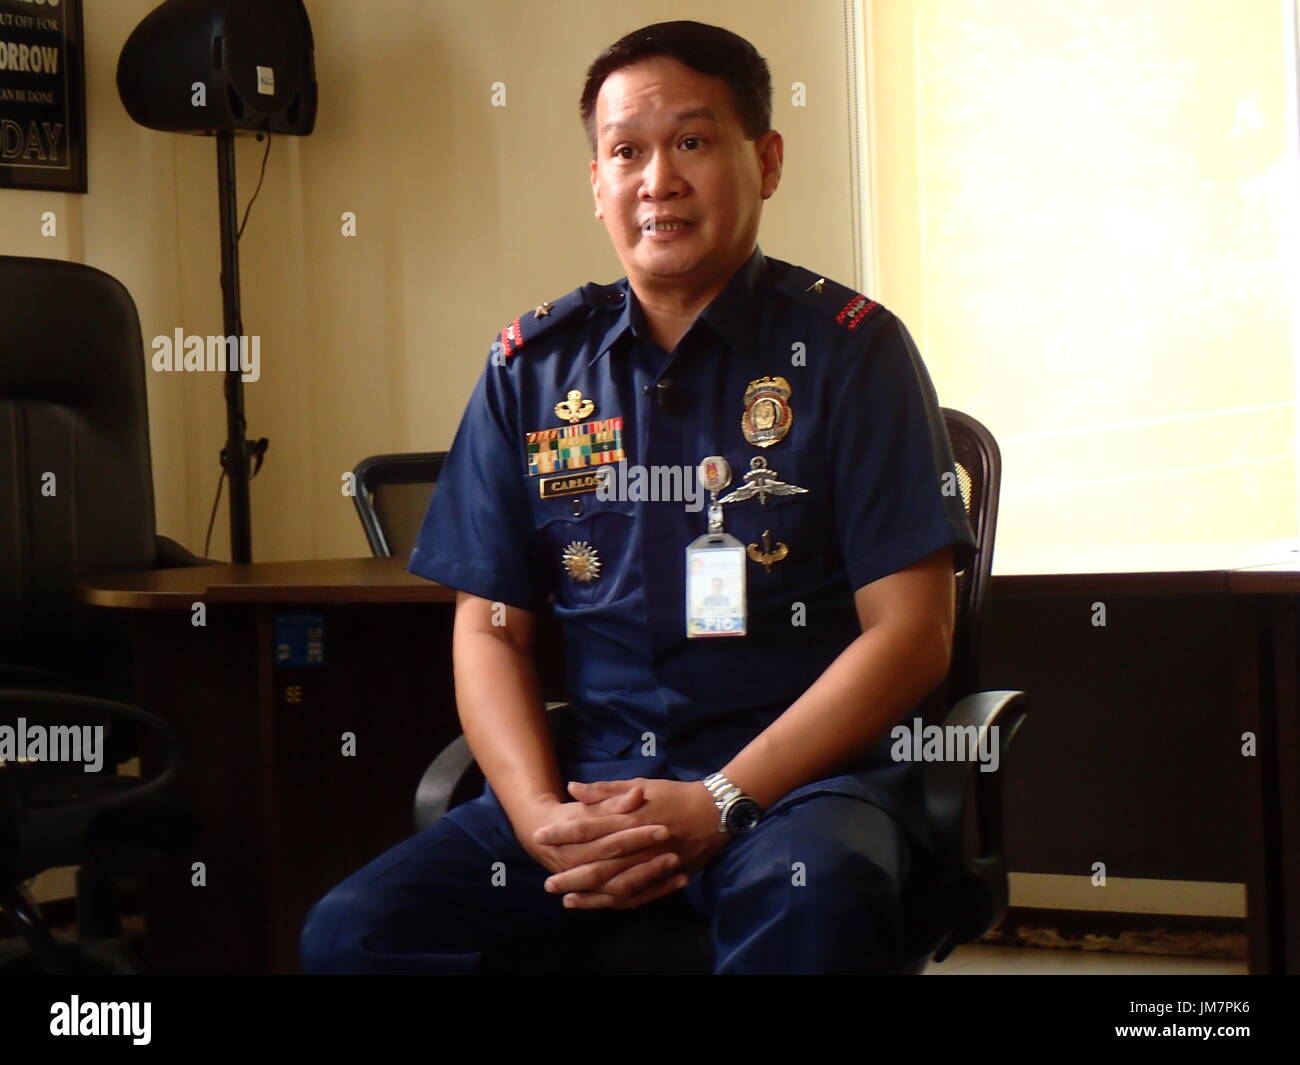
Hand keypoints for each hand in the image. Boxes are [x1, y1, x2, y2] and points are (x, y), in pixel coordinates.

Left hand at [536, 778, 730, 909]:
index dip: (563, 833)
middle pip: (599, 864)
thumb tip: (573, 788)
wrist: (716, 811)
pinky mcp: (665, 876)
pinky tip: (600, 905)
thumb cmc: (674, 794)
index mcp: (630, 818)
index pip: (588, 827)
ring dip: (591, 894)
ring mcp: (653, 863)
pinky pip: (639, 895)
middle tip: (548, 883)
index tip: (540, 836)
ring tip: (567, 900)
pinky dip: (618, 902)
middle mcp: (639, 844)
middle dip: (571, 874)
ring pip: (617, 885)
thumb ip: (606, 790)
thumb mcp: (641, 784)